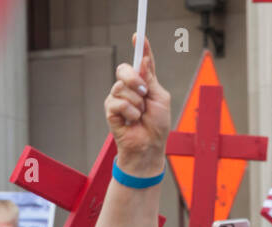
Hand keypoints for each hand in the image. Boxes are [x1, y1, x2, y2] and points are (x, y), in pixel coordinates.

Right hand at [105, 37, 170, 176]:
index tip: (138, 36)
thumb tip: (143, 60)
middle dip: (134, 77)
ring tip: (140, 115)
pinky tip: (132, 120)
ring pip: (122, 87)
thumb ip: (150, 79)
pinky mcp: (111, 110)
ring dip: (136, 102)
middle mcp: (129, 87)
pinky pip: (118, 102)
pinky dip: (130, 111)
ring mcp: (118, 98)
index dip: (140, 48)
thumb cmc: (157, 125)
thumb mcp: (160, 98)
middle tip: (144, 91)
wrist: (149, 146)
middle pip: (124, 69)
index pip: (141, 61)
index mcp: (143, 82)